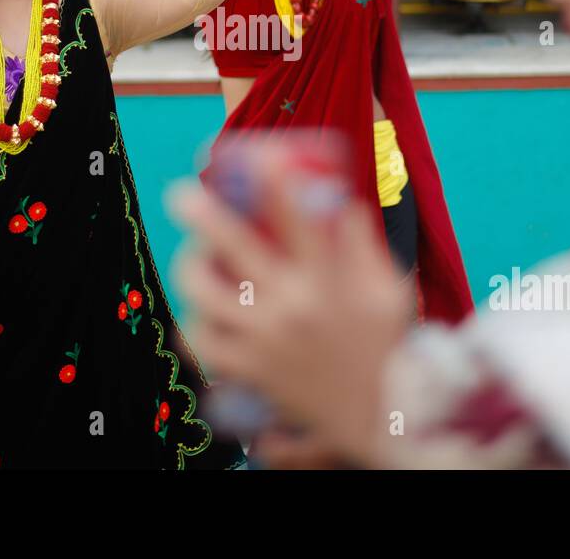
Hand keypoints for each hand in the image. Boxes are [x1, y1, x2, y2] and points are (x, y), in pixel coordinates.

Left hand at [167, 146, 413, 466]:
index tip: (253, 153)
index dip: (272, 177)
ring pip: (204, 293)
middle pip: (233, 245)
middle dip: (201, 212)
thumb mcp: (387, 287)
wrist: (385, 417)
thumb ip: (360, 241)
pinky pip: (203, 342)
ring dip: (191, 269)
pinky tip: (198, 315)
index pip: (295, 215)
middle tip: (181, 195)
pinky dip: (194, 326)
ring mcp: (266, 340)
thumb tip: (335, 196)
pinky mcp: (251, 371)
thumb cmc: (388, 345)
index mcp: (329, 278)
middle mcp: (293, 305)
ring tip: (192, 259)